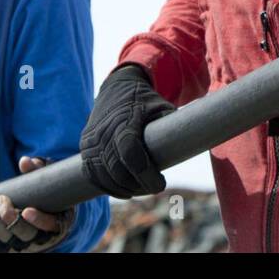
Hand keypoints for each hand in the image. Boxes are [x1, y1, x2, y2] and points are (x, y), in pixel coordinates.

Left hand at [0, 156, 74, 252]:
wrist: (45, 217)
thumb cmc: (49, 197)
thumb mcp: (49, 184)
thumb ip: (38, 172)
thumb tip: (25, 161)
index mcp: (59, 222)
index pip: (50, 225)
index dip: (39, 220)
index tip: (27, 211)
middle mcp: (44, 238)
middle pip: (26, 234)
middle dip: (11, 218)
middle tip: (1, 199)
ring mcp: (28, 245)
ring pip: (10, 240)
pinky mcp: (12, 248)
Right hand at [80, 65, 174, 198]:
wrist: (116, 87)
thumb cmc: (145, 100)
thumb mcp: (162, 107)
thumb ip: (172, 126)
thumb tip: (193, 145)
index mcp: (124, 120)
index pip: (131, 154)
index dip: (145, 174)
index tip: (161, 184)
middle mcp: (104, 131)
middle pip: (118, 170)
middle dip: (138, 185)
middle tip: (155, 188)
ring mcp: (91, 140)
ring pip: (104, 176)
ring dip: (124, 189)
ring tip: (142, 190)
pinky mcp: (85, 147)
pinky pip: (93, 174)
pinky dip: (108, 187)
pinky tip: (124, 191)